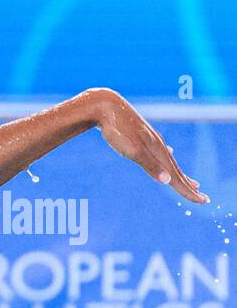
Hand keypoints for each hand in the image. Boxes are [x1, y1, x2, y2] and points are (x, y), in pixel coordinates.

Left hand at [86, 87, 207, 203]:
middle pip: (176, 169)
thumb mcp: (132, 150)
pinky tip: (168, 152)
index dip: (188, 190)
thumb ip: (149, 166)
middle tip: (202, 198)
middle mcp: (158, 145)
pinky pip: (159, 150)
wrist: (106, 106)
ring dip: (179, 172)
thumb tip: (167, 181)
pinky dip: (165, 156)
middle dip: (188, 186)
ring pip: (168, 160)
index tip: (203, 201)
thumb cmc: (117, 130)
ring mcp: (150, 139)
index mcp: (157, 151)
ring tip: (190, 182)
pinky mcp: (141, 135)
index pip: (176, 176)